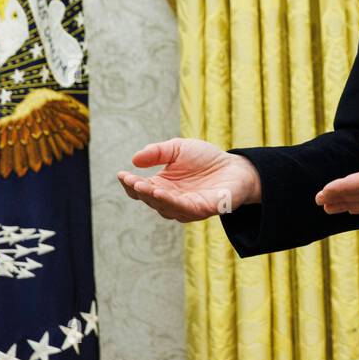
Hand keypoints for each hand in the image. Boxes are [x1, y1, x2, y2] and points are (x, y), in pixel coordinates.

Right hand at [117, 138, 259, 222]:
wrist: (236, 166)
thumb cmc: (206, 159)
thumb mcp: (177, 149)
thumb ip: (157, 152)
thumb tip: (134, 160)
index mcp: (161, 187)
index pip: (140, 190)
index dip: (130, 184)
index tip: (122, 174)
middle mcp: (170, 200)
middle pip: (149, 200)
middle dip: (139, 190)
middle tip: (132, 180)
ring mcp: (185, 208)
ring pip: (164, 207)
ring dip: (152, 197)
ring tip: (143, 185)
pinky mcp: (201, 210)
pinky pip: (183, 209)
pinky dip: (171, 202)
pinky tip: (162, 193)